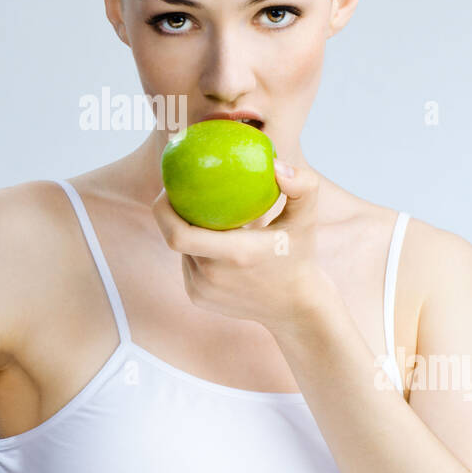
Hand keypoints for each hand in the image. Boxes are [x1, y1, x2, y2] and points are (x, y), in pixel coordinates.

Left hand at [151, 157, 323, 331]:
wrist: (296, 307)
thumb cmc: (300, 255)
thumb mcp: (307, 219)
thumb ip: (302, 187)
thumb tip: (276, 165)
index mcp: (235, 254)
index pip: (179, 234)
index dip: (164, 208)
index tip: (171, 184)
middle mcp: (212, 276)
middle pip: (173, 237)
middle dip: (170, 211)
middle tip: (179, 189)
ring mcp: (202, 290)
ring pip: (181, 250)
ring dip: (186, 230)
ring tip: (200, 211)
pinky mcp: (198, 298)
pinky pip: (186, 264)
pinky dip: (193, 249)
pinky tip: (208, 238)